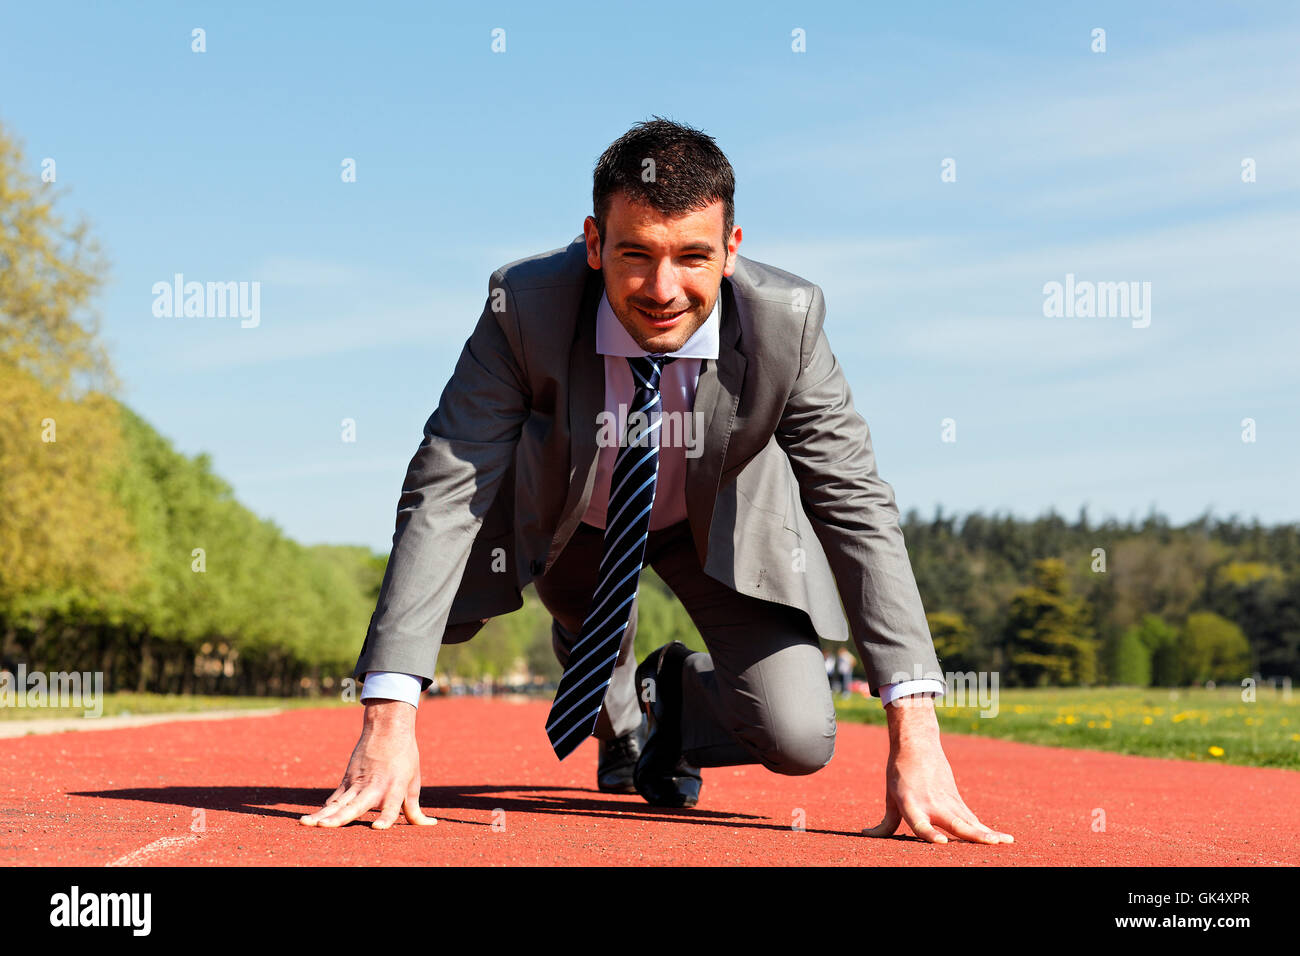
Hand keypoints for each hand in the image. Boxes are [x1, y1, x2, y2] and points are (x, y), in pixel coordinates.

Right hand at [298, 699, 437, 829]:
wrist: (387, 728)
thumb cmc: (405, 757)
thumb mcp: (413, 782)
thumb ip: (415, 809)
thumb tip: (430, 825)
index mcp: (395, 787)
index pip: (391, 807)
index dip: (385, 818)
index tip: (376, 828)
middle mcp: (374, 786)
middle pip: (355, 805)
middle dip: (340, 818)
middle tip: (325, 826)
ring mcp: (357, 783)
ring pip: (338, 802)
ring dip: (323, 814)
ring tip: (307, 823)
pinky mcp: (347, 779)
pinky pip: (334, 798)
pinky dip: (324, 809)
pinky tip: (311, 820)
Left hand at [862, 695, 1012, 844]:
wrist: (917, 744)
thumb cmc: (900, 773)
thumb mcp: (891, 796)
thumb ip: (886, 822)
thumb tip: (867, 835)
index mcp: (910, 803)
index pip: (919, 823)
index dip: (929, 833)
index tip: (942, 842)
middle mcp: (932, 803)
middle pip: (955, 822)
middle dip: (972, 834)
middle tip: (989, 842)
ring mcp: (948, 802)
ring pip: (969, 820)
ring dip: (987, 832)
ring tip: (1004, 841)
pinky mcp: (957, 801)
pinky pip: (972, 819)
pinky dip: (986, 829)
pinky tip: (1002, 839)